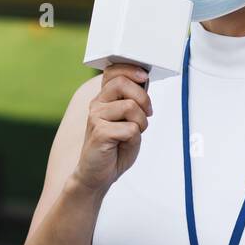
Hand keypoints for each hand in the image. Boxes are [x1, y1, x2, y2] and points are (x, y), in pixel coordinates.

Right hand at [73, 63, 152, 194]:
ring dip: (141, 122)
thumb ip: (133, 101)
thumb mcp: (128, 120)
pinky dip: (135, 137)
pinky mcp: (100, 133)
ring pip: (130, 107)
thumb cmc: (114, 147)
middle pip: (122, 83)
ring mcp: (96, 117)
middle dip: (143, 98)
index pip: (113, 71)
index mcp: (103, 98)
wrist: (97, 174)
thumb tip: (143, 82)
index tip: (144, 77)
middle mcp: (97, 104)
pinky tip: (125, 143)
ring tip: (134, 132)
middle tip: (147, 113)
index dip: (130, 70)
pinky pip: (130, 128)